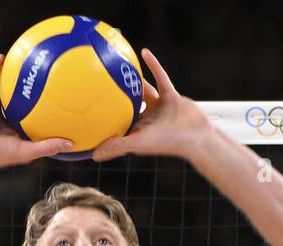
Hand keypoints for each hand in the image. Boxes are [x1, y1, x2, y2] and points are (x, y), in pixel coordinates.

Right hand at [0, 54, 72, 174]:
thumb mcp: (25, 152)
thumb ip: (47, 147)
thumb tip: (71, 143)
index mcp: (17, 132)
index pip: (34, 119)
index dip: (45, 110)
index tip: (60, 99)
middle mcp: (6, 121)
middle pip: (21, 102)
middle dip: (31, 90)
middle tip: (44, 76)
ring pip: (5, 90)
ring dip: (12, 76)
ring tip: (24, 61)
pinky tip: (2, 57)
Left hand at [92, 48, 212, 161]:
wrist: (196, 135)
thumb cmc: (166, 142)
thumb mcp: (138, 143)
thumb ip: (117, 146)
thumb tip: (92, 156)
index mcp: (136, 130)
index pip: (116, 124)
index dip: (103, 118)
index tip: (86, 111)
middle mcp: (145, 118)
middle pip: (126, 105)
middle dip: (115, 97)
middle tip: (97, 84)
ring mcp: (158, 106)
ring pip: (142, 89)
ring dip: (132, 78)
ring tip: (118, 64)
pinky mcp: (170, 95)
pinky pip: (159, 77)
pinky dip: (153, 65)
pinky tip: (143, 52)